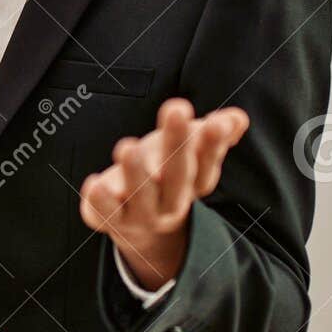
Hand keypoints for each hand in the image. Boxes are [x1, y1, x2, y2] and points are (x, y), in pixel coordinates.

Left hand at [79, 98, 249, 288]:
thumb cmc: (167, 170)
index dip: (213, 143)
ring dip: (136, 173)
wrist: (140, 223)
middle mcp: (172, 201)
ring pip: (141, 195)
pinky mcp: (112, 220)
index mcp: (195, 182)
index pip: (207, 162)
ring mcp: (142, 214)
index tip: (215, 122)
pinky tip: (94, 183)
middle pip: (178, 173)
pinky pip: (106, 214)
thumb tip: (237, 118)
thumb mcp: (190, 151)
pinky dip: (100, 202)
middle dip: (178, 142)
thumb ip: (215, 132)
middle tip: (176, 108)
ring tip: (127, 146)